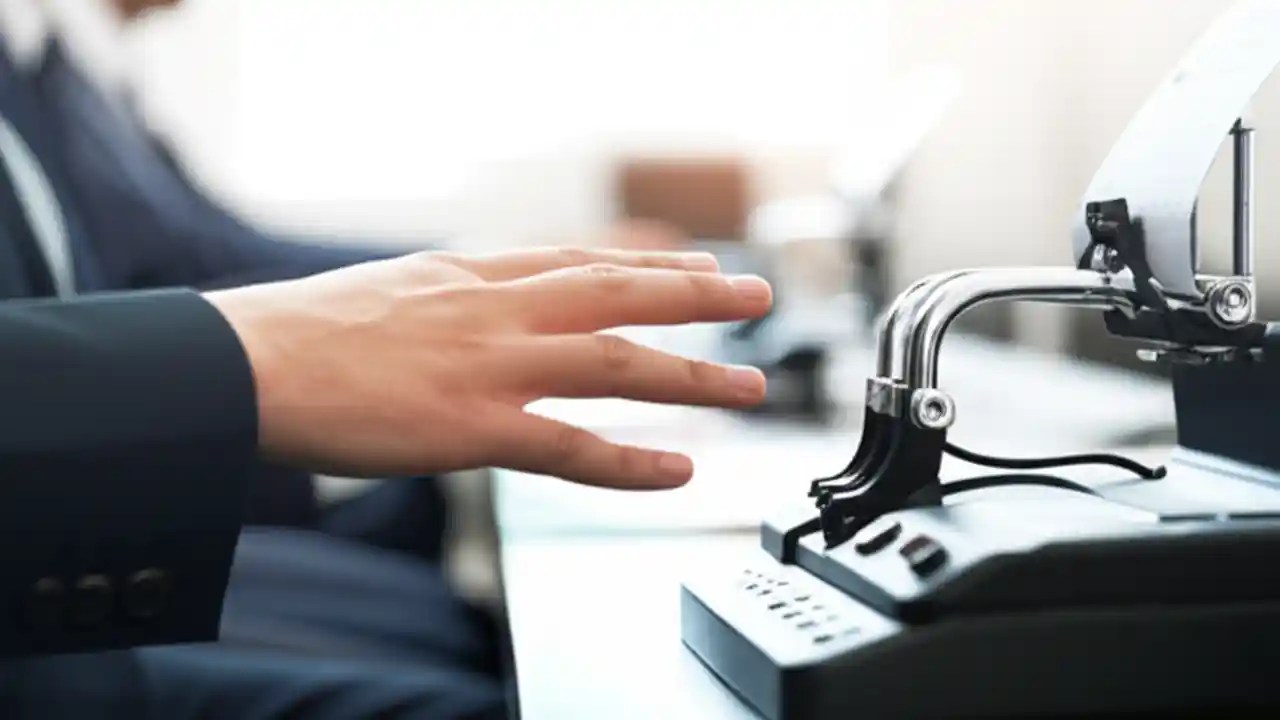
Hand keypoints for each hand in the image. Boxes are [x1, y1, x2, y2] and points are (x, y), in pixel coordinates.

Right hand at [206, 248, 771, 488]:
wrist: (245, 362)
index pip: (579, 259)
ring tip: (748, 384)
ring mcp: (489, 366)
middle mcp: (494, 310)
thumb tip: (479, 304)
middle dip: (695, 294)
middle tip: (754, 295)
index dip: (645, 259)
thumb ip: (451, 295)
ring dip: (690, 375)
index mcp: (472, 276)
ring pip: (615, 363)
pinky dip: (630, 461)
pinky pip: (569, 447)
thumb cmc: (302, 332)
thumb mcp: (393, 288)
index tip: (691, 258)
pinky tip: (678, 468)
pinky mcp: (471, 427)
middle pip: (618, 292)